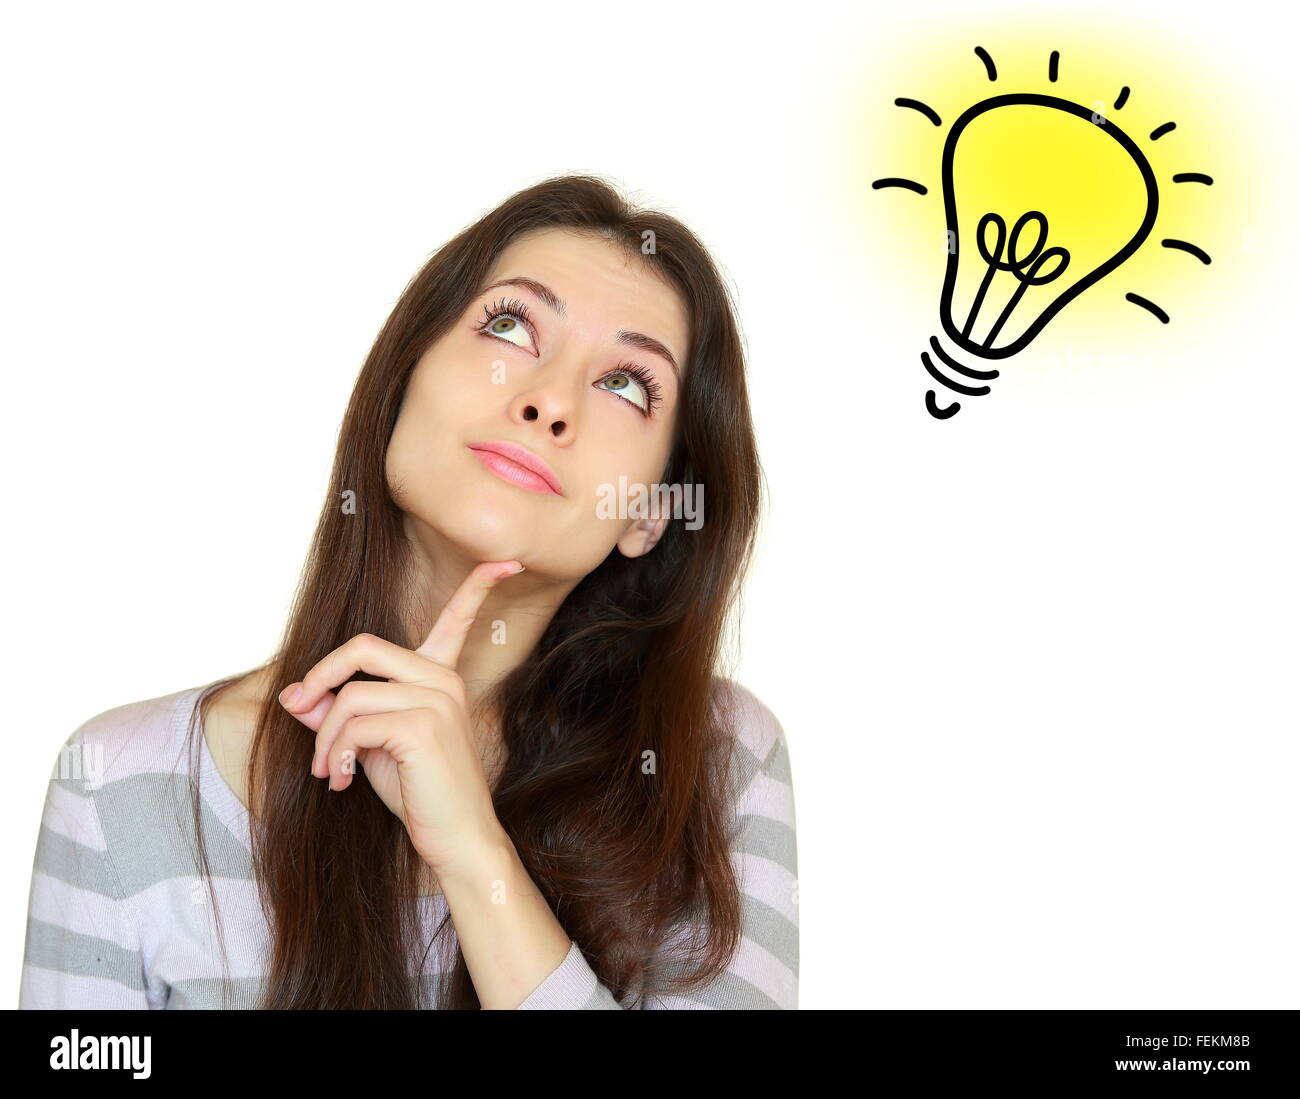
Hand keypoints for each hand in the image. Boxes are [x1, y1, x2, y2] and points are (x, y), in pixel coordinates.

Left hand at [277, 559, 523, 873]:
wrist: (456, 840)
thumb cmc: (420, 794)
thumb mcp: (371, 747)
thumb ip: (339, 714)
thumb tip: (293, 695)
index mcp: (442, 677)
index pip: (460, 617)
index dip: (479, 584)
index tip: (510, 563)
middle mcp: (443, 680)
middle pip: (363, 646)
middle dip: (320, 676)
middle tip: (299, 708)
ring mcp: (437, 700)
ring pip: (348, 695)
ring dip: (323, 737)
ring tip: (327, 771)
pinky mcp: (422, 726)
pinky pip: (352, 724)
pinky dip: (332, 753)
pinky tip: (341, 781)